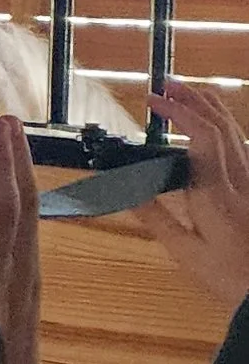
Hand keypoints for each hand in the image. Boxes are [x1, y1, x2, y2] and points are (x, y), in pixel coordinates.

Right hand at [141, 79, 248, 317]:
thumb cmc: (228, 278)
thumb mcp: (185, 253)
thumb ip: (156, 217)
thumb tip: (127, 188)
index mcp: (215, 195)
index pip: (201, 138)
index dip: (179, 112)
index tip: (152, 101)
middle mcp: (240, 181)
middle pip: (222, 126)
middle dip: (194, 100)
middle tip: (167, 85)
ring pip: (236, 133)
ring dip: (211, 108)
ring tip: (189, 93)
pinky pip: (242, 148)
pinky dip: (224, 128)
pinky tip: (214, 127)